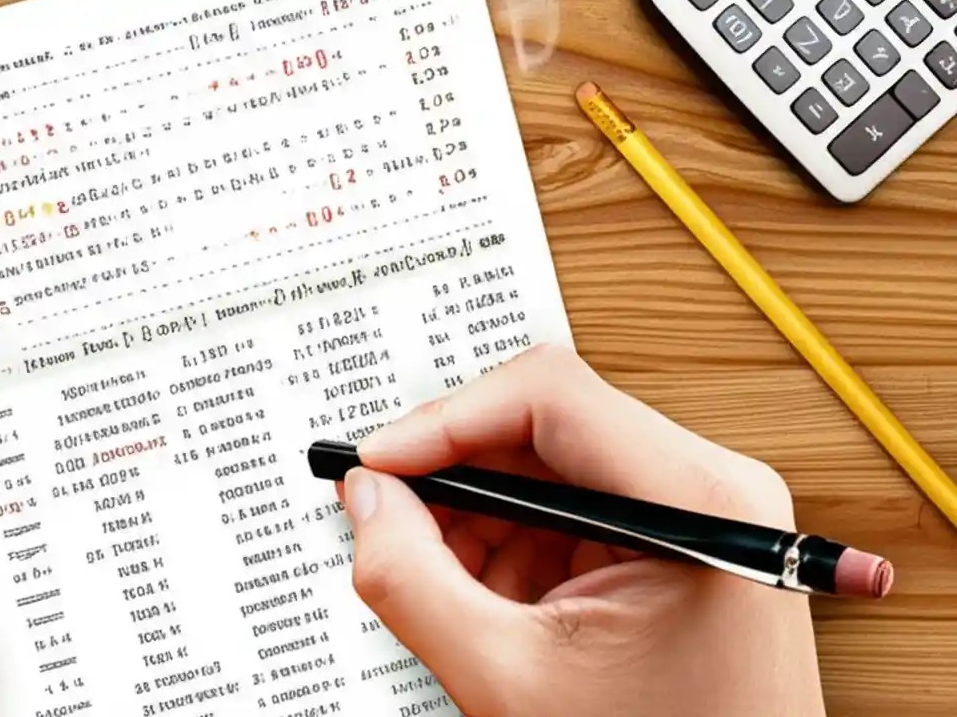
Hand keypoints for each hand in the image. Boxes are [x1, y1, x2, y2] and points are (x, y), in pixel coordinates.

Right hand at [339, 344, 825, 716]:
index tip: (381, 460)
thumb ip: (412, 580)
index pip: (550, 396)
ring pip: (545, 465)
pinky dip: (508, 544)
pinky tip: (494, 599)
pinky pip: (564, 507)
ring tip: (450, 585)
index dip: (446, 419)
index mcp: (697, 503)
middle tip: (388, 518)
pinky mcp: (667, 540)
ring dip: (477, 517)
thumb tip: (366, 498)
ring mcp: (691, 512)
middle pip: (543, 424)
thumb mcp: (509, 678)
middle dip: (454, 474)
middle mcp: (707, 488)